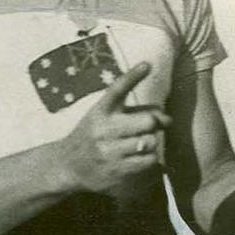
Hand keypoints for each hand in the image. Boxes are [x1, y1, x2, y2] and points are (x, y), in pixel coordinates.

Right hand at [56, 62, 171, 192]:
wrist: (68, 165)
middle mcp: (103, 129)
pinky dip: (149, 158)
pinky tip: (137, 157)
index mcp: (100, 110)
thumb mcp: (105, 117)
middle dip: (153, 124)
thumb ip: (136, 112)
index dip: (132, 77)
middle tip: (146, 127)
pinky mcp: (116, 170)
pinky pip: (148, 161)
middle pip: (147, 121)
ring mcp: (109, 151)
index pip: (117, 90)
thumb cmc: (95, 135)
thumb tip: (167, 118)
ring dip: (151, 142)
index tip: (147, 64)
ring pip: (150, 142)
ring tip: (140, 144)